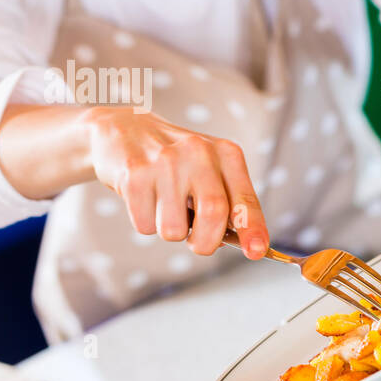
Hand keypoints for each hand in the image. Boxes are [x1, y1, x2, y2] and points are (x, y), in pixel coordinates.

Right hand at [83, 107, 267, 257]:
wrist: (123, 129)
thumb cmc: (175, 161)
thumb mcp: (209, 169)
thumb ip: (226, 202)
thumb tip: (240, 243)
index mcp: (226, 154)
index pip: (245, 199)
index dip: (253, 228)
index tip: (257, 251)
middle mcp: (199, 153)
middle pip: (214, 214)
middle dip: (206, 243)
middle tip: (197, 243)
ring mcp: (165, 162)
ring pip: (174, 230)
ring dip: (170, 231)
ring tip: (165, 206)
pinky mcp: (134, 174)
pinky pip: (145, 225)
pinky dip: (146, 223)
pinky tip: (144, 198)